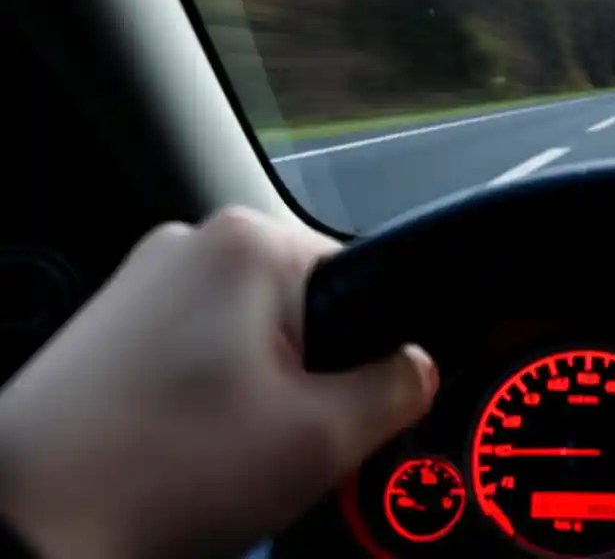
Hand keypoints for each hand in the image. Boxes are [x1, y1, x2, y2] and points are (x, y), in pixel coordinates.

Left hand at [0, 208, 436, 557]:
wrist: (29, 527)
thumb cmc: (156, 475)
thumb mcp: (323, 439)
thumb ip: (400, 387)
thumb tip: (418, 368)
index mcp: (250, 245)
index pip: (366, 283)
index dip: (373, 360)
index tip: (347, 414)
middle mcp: (193, 246)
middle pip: (309, 315)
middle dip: (314, 383)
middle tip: (284, 449)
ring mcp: (145, 285)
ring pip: (256, 342)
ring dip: (263, 399)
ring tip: (227, 459)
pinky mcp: (113, 328)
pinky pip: (203, 357)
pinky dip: (213, 404)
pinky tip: (193, 453)